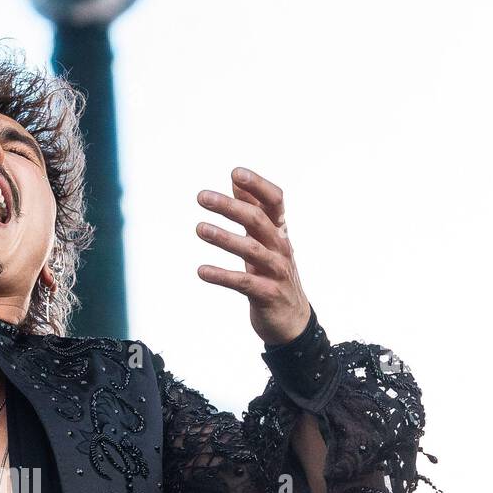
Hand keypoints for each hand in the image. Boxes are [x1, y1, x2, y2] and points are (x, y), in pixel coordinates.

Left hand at [195, 168, 312, 345]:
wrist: (292, 320)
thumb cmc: (273, 274)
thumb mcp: (265, 240)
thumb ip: (252, 210)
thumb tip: (236, 181)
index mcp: (279, 232)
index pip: (274, 201)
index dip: (257, 186)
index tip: (235, 172)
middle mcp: (280, 248)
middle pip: (258, 220)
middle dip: (229, 206)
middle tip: (202, 197)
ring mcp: (276, 271)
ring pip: (251, 249)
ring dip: (224, 237)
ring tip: (199, 228)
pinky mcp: (267, 294)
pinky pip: (243, 282)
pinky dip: (221, 276)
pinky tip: (201, 271)